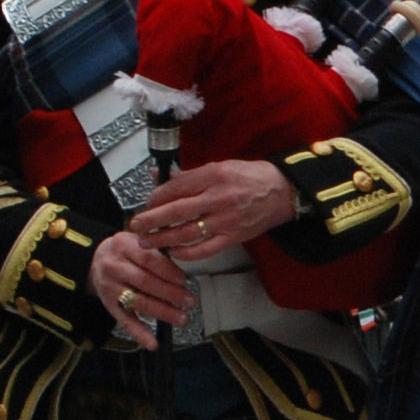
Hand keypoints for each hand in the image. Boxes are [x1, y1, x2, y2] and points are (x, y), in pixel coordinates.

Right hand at [93, 232, 192, 349]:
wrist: (94, 260)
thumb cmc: (126, 251)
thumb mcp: (137, 241)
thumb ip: (158, 252)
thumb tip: (184, 274)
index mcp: (123, 246)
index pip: (149, 259)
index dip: (169, 271)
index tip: (184, 280)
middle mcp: (113, 266)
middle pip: (145, 282)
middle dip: (171, 293)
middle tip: (190, 301)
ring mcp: (110, 287)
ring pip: (138, 302)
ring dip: (163, 312)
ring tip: (182, 318)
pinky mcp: (108, 305)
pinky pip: (124, 321)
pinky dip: (139, 333)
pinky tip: (152, 343)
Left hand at [127, 159, 297, 265]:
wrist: (284, 191)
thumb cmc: (253, 177)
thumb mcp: (221, 166)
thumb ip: (191, 176)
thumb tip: (163, 179)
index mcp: (213, 175)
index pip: (175, 188)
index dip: (155, 197)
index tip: (146, 203)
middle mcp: (218, 198)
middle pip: (175, 211)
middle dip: (150, 220)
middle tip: (135, 226)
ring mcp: (226, 219)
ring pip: (186, 232)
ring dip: (163, 238)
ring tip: (147, 242)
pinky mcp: (234, 236)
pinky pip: (205, 249)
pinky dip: (187, 252)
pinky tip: (174, 252)